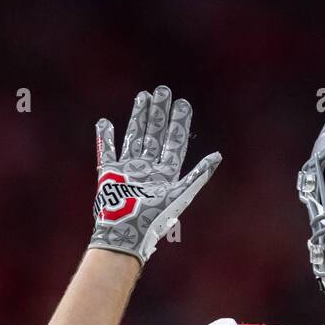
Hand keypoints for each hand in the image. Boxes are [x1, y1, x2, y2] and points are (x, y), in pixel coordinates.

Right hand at [88, 85, 221, 265]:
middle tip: (162, 90)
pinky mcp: (109, 174)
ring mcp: (129, 170)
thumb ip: (199, 175)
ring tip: (143, 97)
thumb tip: (218, 155)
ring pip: (135, 136)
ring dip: (138, 117)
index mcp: (166, 174)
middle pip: (155, 134)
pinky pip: (107, 150)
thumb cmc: (153, 220)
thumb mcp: (181, 195)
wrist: (125, 234)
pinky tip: (106, 122)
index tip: (183, 103)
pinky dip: (105, 137)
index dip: (179, 123)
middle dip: (159, 113)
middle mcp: (149, 169)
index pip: (175, 142)